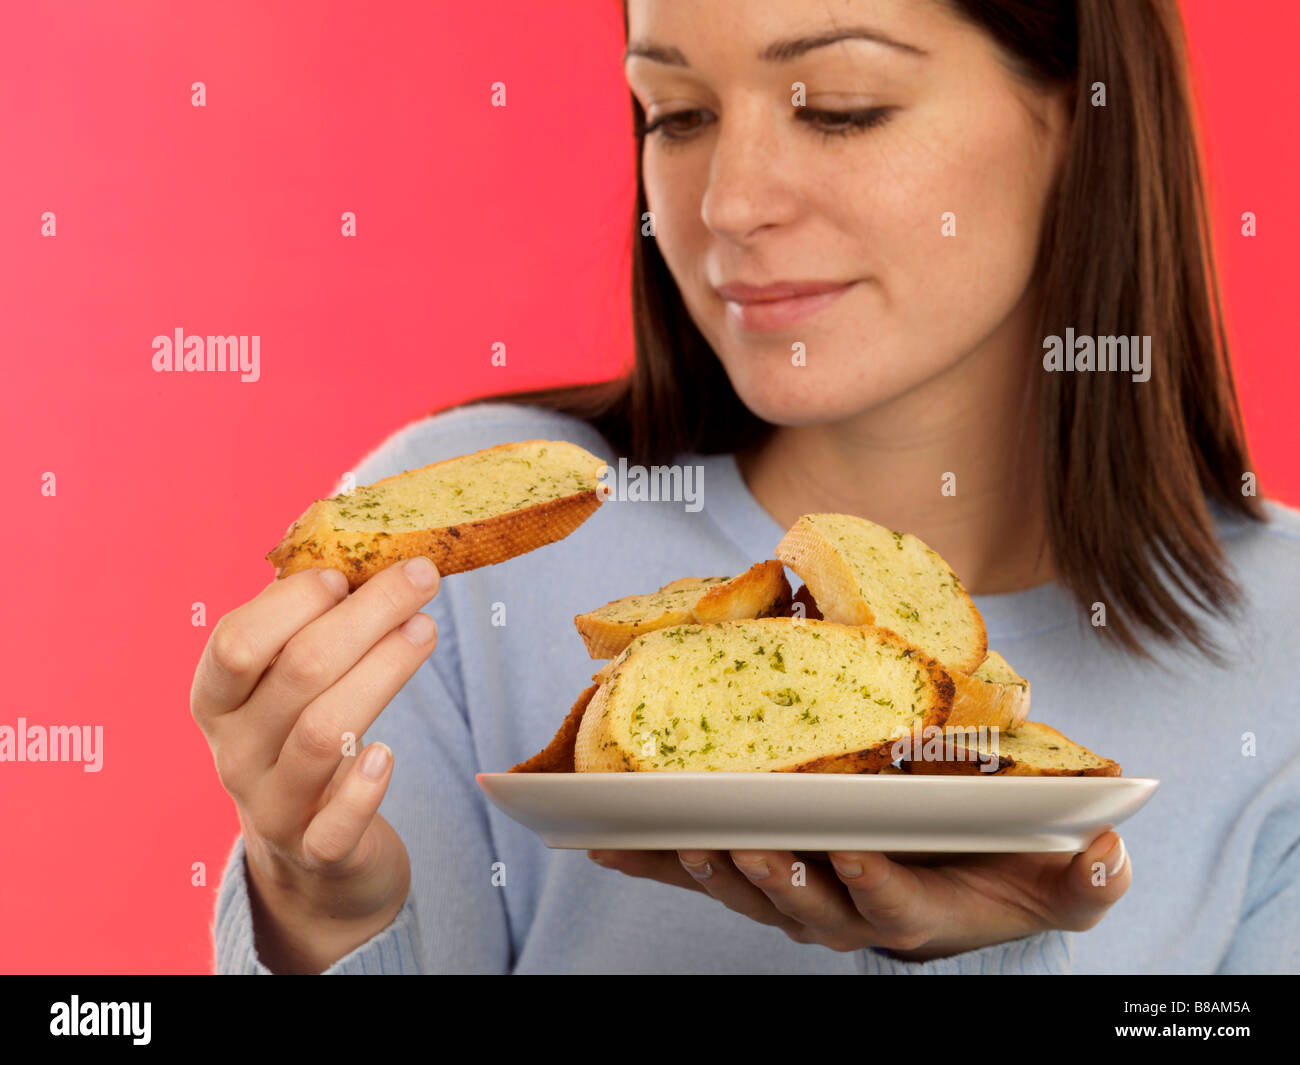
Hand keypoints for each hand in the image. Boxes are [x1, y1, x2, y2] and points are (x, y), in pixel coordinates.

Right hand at [190, 558, 441, 971]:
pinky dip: (364, 787)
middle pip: (298, 673)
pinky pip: (334, 824)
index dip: (293, 601)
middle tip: (421, 577)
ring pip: (324, 734)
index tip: (347, 572)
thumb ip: (306, 618)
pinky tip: (388, 752)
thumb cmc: (305, 735)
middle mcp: (235, 753)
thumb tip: (355, 539)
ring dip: (383, 673)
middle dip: (367, 616)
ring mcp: (271, 807)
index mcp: (217, 699)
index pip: (236, 641)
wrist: (313, 856)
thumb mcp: (288, 680)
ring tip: (426, 631)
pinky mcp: (316, 852)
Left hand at [588, 831, 1129, 959]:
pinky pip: (705, 871)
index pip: (890, 904)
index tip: (855, 855)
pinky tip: (612, 843)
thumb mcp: (1060, 885)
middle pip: (804, 906)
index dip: (871, 885)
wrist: (956, 891)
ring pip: (749, 892)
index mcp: (913, 908)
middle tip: (747, 847)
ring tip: (678, 839)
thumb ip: (1089, 880)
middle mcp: (847, 912)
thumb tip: (1109, 855)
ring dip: (713, 869)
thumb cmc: (1004, 880)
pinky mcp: (765, 872)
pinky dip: (659, 861)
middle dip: (775, 880)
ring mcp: (800, 897)